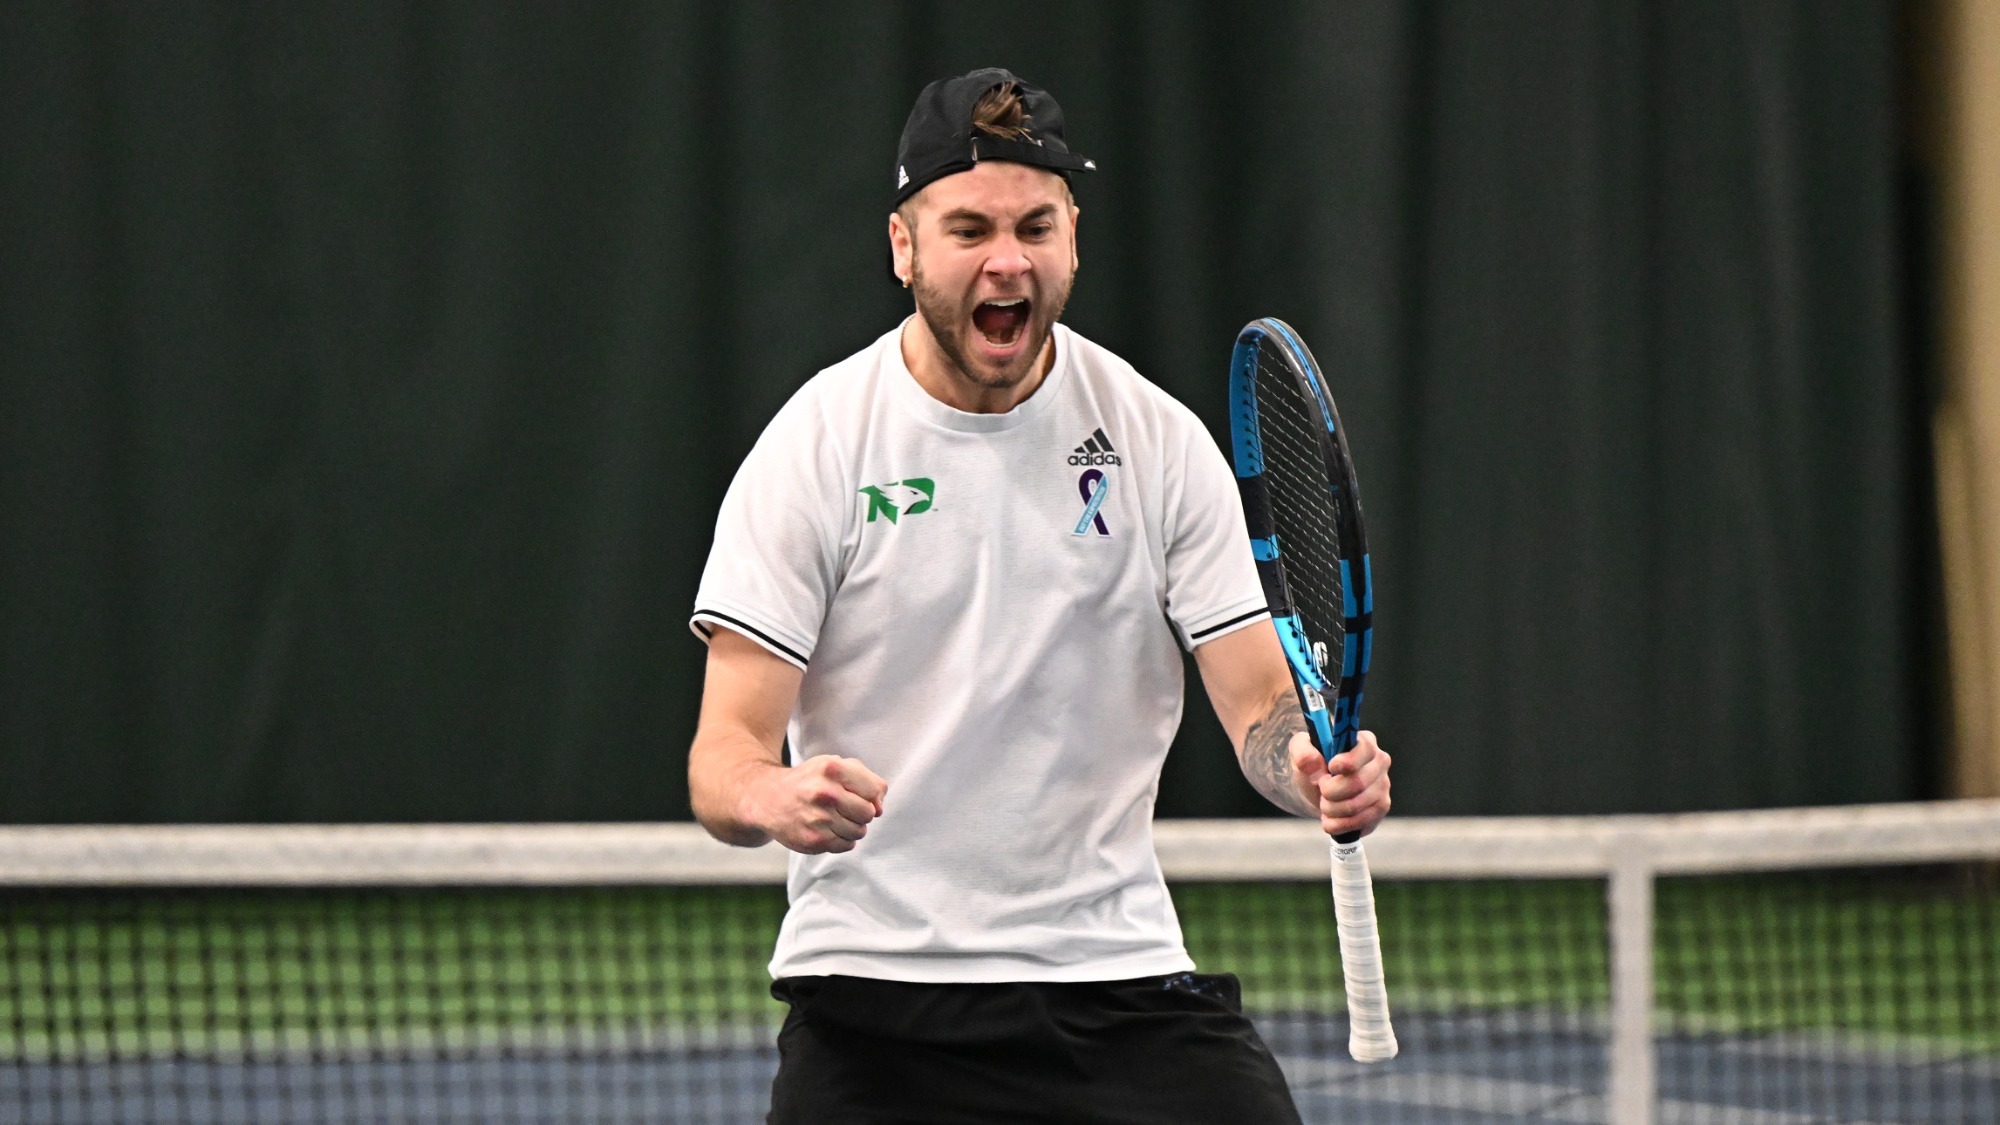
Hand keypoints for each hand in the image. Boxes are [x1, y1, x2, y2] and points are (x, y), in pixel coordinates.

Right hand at [739, 755, 888, 854]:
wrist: (767, 799)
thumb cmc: (810, 781)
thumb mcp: (835, 765)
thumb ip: (866, 780)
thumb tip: (880, 808)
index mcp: (832, 768)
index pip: (874, 790)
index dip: (870, 795)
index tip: (856, 795)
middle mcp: (824, 793)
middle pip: (868, 813)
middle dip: (860, 812)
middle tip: (843, 808)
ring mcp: (818, 818)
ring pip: (859, 832)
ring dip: (851, 827)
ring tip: (832, 818)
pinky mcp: (813, 841)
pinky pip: (846, 845)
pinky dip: (841, 840)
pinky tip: (826, 829)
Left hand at [1290, 730, 1390, 837]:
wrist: (1318, 788)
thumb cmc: (1314, 764)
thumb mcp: (1301, 750)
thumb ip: (1302, 752)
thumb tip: (1312, 762)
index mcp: (1365, 741)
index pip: (1364, 751)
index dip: (1344, 763)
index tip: (1330, 769)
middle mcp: (1380, 762)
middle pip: (1357, 783)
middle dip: (1330, 792)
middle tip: (1321, 788)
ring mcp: (1383, 786)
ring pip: (1356, 806)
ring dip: (1331, 809)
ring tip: (1324, 803)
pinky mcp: (1381, 808)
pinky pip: (1360, 822)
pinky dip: (1338, 824)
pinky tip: (1330, 818)